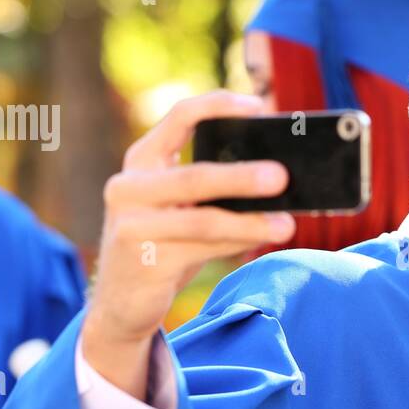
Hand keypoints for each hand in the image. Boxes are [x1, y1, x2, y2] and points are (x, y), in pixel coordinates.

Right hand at [82, 91, 295, 398]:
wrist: (120, 303)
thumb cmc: (162, 244)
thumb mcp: (178, 207)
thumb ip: (212, 189)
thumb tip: (277, 179)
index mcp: (141, 161)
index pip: (179, 117)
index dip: (219, 106)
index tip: (258, 106)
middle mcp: (129, 187)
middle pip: (195, 176)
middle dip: (242, 176)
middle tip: (282, 176)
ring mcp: (132, 225)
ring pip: (202, 219)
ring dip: (250, 221)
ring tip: (287, 224)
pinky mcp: (144, 262)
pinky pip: (202, 249)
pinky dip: (236, 243)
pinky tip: (260, 239)